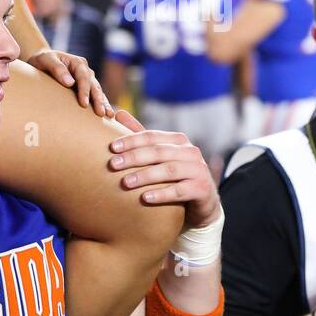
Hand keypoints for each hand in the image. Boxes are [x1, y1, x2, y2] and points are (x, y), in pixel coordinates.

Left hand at [27, 49, 113, 116]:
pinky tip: (107, 114)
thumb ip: (56, 68)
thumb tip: (70, 83)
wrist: (42, 62)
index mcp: (77, 62)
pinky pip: (96, 95)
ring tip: (108, 115)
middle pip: (94, 85)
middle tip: (101, 113)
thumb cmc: (43, 60)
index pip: (83, 77)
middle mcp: (85, 70)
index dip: (85, 90)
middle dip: (98, 99)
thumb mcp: (46, 60)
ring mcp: (87, 79)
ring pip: (98, 91)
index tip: (84, 104)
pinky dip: (102, 103)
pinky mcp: (86, 87)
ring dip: (103, 103)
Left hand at [108, 109, 220, 228]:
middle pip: (158, 151)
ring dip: (145, 176)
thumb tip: (118, 113)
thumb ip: (141, 135)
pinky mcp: (202, 189)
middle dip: (134, 157)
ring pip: (168, 170)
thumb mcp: (160, 155)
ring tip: (125, 182)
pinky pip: (179, 191)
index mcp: (178, 140)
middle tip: (113, 164)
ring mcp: (198, 170)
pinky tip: (145, 198)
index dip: (131, 140)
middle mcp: (190, 152)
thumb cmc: (176, 175)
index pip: (151, 136)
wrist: (203, 201)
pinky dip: (161, 194)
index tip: (112, 147)